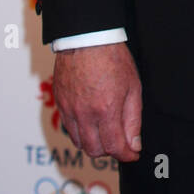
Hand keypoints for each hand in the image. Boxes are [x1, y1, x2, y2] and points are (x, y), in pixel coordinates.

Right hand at [53, 42, 142, 162]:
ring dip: (94, 143)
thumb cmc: (113, 59)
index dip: (127, 155)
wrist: (87, 39)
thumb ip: (133, 119)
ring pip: (80, 143)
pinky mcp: (59, 104)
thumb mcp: (133, 87)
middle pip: (95, 150)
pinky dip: (81, 132)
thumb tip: (134, 145)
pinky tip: (91, 122)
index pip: (115, 147)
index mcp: (106, 110)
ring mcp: (69, 110)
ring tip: (106, 131)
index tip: (134, 154)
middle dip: (110, 151)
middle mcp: (85, 114)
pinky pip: (69, 129)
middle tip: (120, 142)